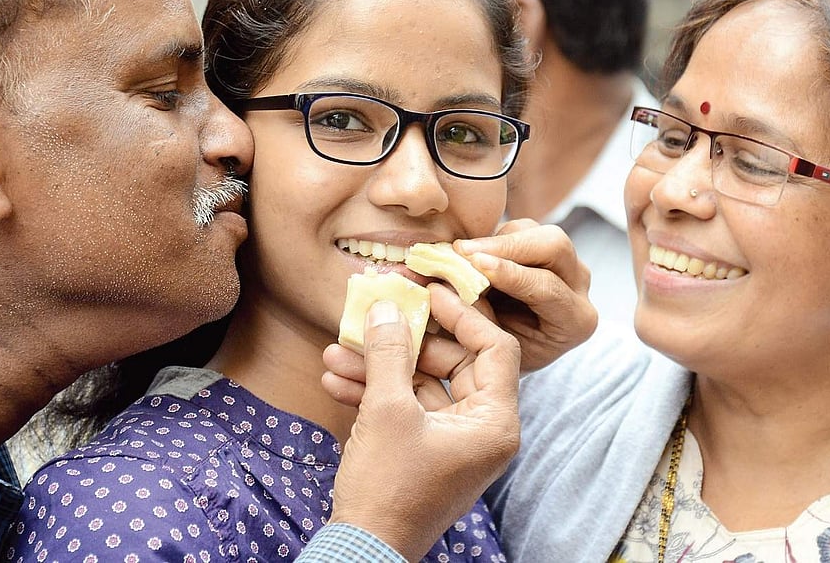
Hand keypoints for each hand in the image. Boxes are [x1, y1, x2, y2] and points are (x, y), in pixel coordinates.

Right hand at [327, 297, 520, 560]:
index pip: (494, 349)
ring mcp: (454, 443)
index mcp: (494, 422)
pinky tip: (335, 379)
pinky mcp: (427, 452)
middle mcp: (483, 431)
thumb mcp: (386, 410)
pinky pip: (407, 409)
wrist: (363, 550)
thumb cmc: (387, 488)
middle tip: (374, 316)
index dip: (463, 315)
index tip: (429, 293)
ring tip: (336, 351)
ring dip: (379, 368)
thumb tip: (388, 307)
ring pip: (421, 386)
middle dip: (404, 343)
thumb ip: (390, 352)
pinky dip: (375, 394)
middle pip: (453, 363)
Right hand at [456, 219, 595, 371]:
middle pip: (554, 245)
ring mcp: (568, 263)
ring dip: (496, 241)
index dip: (510, 273)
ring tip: (461, 255)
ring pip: (535, 231)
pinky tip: (468, 253)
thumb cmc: (499, 357)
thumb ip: (476, 316)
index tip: (475, 264)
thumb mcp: (492, 346)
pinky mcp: (546, 247)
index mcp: (576, 321)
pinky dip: (492, 237)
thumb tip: (443, 285)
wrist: (508, 353)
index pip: (547, 287)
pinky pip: (520, 230)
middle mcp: (580, 287)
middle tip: (464, 250)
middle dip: (506, 245)